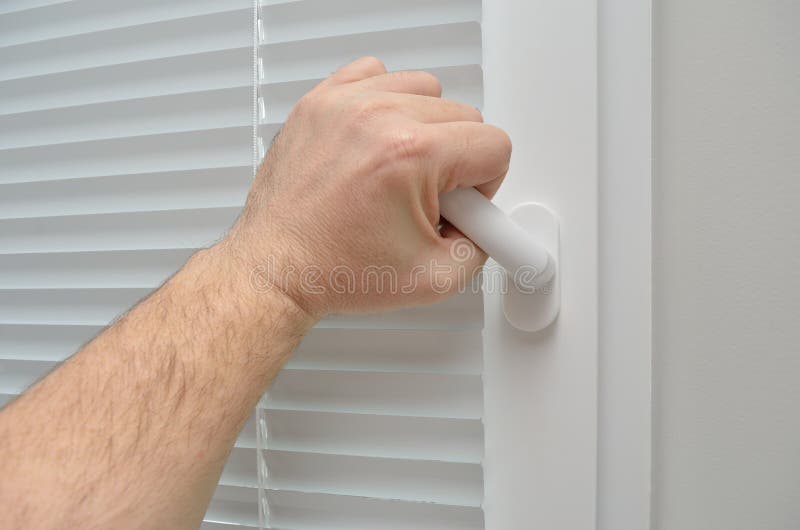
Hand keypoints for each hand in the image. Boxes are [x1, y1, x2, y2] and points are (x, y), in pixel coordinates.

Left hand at [221, 57, 511, 317]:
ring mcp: (344, 104)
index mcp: (410, 154)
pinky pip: (376, 73)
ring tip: (400, 170)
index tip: (459, 206)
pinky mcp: (319, 102)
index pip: (493, 145)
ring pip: (425, 89)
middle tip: (425, 200)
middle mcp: (377, 117)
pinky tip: (377, 140)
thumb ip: (482, 245)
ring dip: (426, 128)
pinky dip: (386, 101)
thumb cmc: (334, 271)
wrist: (275, 270)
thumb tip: (488, 221)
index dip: (485, 185)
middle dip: (455, 162)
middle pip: (464, 116)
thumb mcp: (435, 279)